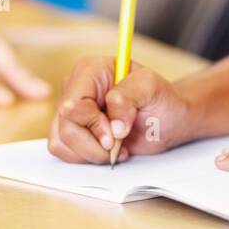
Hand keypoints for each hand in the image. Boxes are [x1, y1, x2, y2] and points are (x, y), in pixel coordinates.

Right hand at [48, 56, 193, 163]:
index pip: (73, 104)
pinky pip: (65, 152)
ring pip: (61, 142)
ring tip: (117, 148)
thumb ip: (128, 97)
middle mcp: (75, 89)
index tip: (115, 136)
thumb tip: (113, 124)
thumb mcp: (151, 88)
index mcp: (89, 71)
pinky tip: (109, 151)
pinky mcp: (73, 131)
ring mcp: (71, 112)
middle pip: (66, 126)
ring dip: (91, 153)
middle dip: (93, 144)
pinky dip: (88, 157)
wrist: (166, 119)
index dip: (92, 125)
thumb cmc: (160, 98)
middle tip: (118, 145)